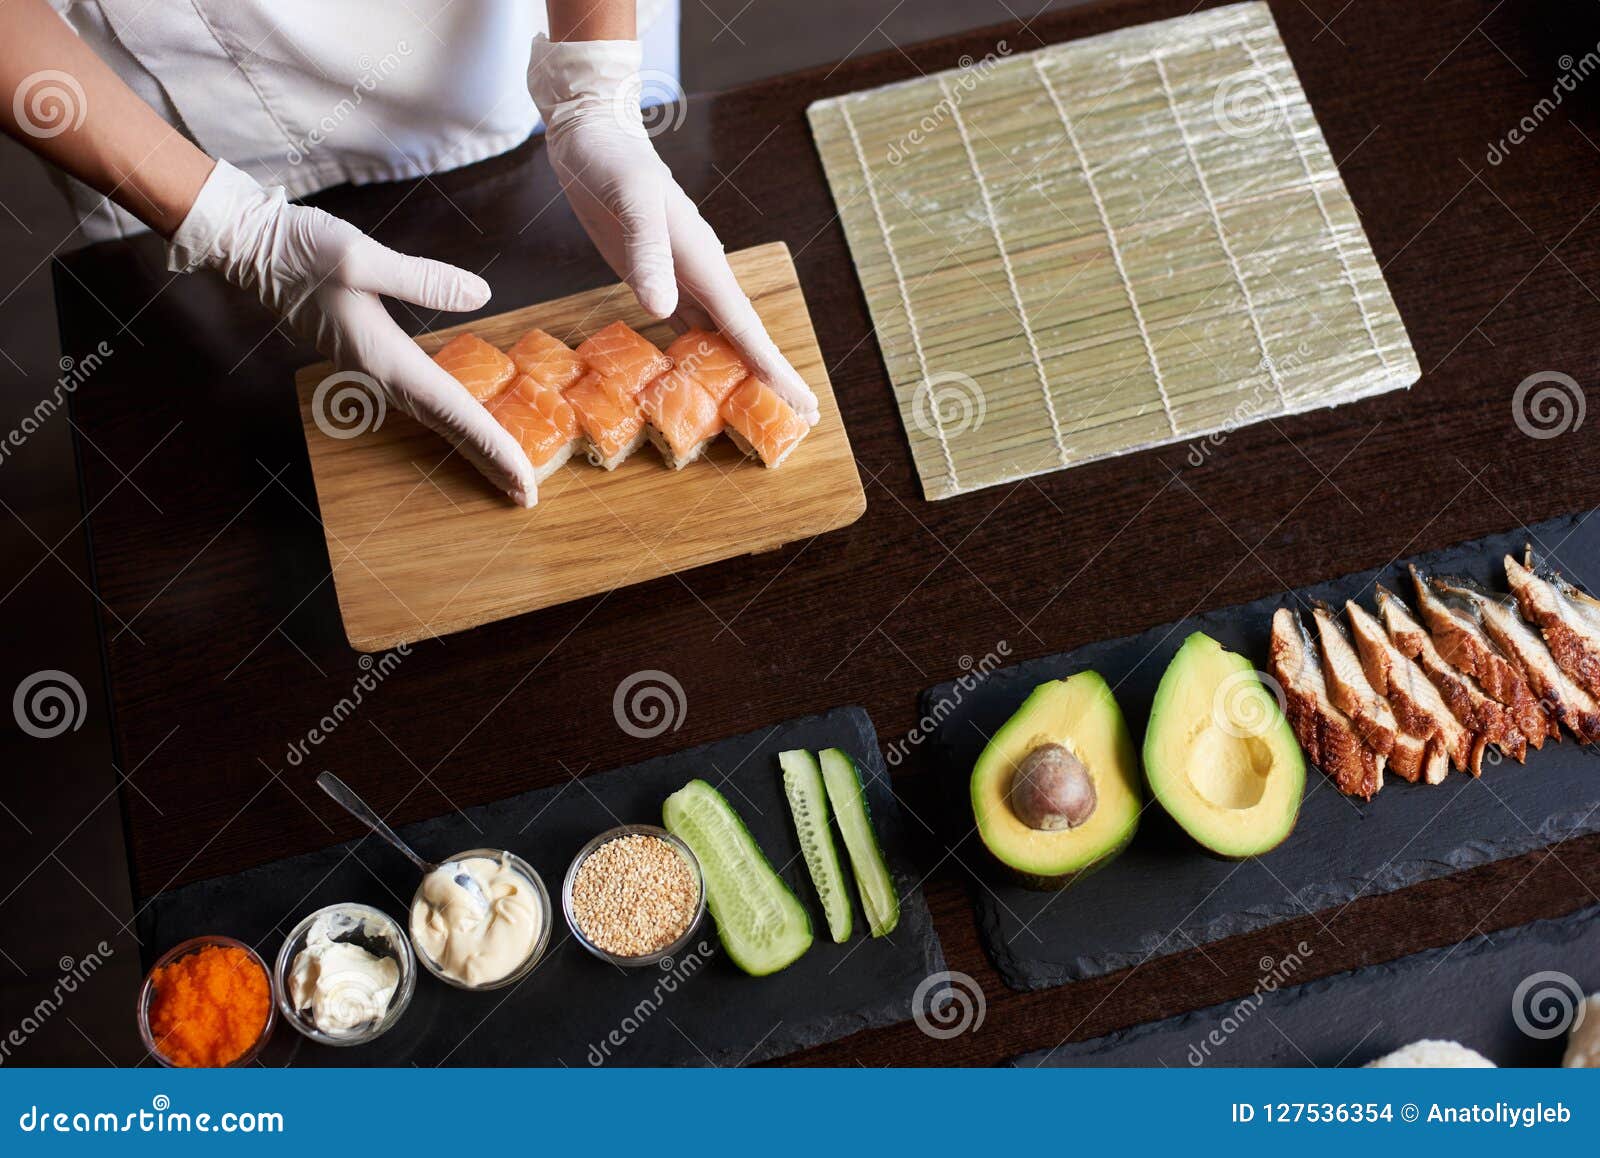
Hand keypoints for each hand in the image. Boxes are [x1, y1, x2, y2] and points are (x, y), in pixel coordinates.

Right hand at [166, 161, 539, 505]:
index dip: (493, 446)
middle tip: (526, 496)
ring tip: (508, 473)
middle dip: (490, 463)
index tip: (523, 477)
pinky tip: (470, 428)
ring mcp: (376, 373)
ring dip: (474, 448)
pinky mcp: (373, 361)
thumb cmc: (304, 252)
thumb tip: (481, 294)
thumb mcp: (362, 257)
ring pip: (438, 420)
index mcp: (387, 360)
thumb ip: (424, 280)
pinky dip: (454, 422)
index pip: (455, 412)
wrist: (254, 251)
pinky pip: (425, 403)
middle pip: (449, 429)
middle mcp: (383, 377)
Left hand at [529, 36, 819, 424]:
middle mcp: (700, 275)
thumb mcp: (631, 203)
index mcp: (703, 260)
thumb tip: (664, 311)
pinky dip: (696, 355)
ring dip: (738, 371)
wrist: (593, 134)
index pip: (745, 327)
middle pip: (742, 338)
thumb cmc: (613, 163)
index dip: (772, 368)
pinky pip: (684, 326)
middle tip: (803, 418)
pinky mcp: (655, 278)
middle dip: (771, 377)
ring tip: (761, 407)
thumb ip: (648, 255)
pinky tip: (697, 378)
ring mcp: (679, 278)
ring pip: (718, 335)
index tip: (802, 403)